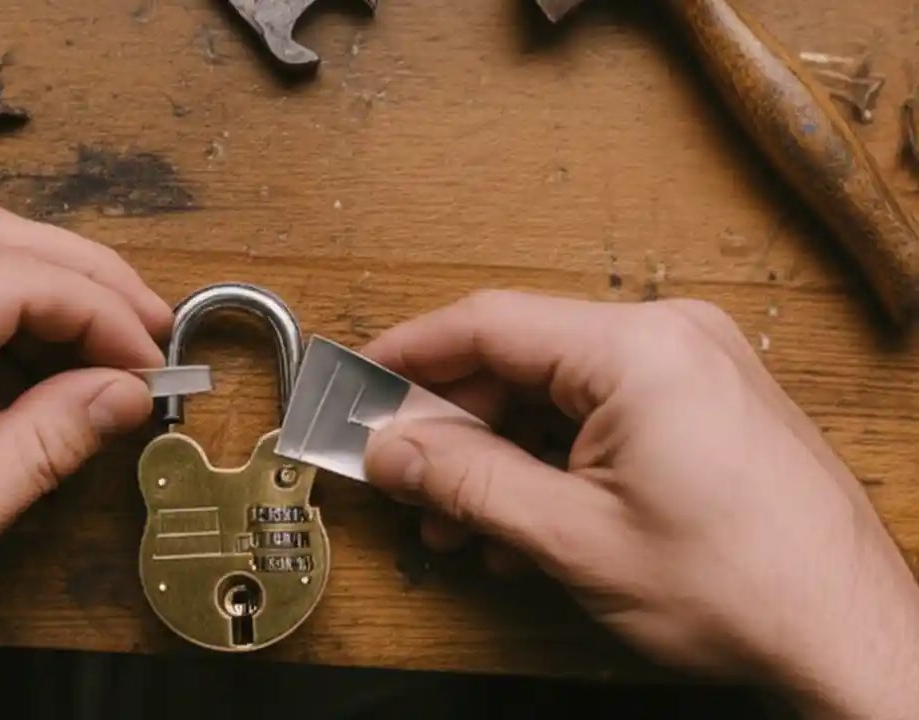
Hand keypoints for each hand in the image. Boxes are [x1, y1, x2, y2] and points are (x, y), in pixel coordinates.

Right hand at [363, 291, 918, 719]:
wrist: (847, 636)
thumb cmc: (742, 586)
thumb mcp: (572, 536)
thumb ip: (465, 480)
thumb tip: (391, 447)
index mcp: (638, 349)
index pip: (489, 324)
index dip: (409, 354)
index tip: (358, 384)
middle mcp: (669, 339)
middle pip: (519, 359)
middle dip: (453, 426)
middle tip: (405, 477)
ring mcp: (692, 368)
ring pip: (555, 393)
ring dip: (498, 453)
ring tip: (461, 521)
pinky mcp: (702, 403)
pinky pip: (598, 413)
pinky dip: (549, 459)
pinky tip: (521, 519)